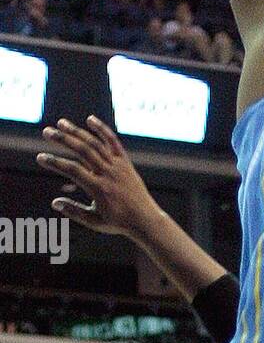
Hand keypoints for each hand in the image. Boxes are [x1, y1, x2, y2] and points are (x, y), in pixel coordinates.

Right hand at [37, 116, 160, 238]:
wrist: (145, 218)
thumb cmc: (118, 222)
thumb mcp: (94, 221)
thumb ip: (74, 211)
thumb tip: (54, 202)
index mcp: (98, 188)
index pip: (73, 170)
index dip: (55, 162)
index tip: (40, 157)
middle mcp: (108, 173)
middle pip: (83, 151)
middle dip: (63, 139)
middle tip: (46, 131)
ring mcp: (118, 166)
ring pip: (96, 144)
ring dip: (78, 132)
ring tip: (61, 123)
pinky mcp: (125, 162)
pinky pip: (113, 142)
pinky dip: (102, 130)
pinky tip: (90, 120)